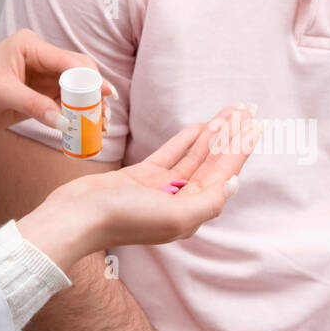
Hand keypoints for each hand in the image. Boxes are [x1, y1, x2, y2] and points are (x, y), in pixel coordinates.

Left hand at [0, 29, 116, 167]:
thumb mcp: (1, 94)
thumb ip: (35, 105)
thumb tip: (64, 121)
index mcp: (30, 46)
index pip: (68, 60)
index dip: (89, 78)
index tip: (105, 95)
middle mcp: (40, 59)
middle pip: (78, 73)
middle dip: (93, 93)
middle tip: (104, 115)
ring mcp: (41, 78)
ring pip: (75, 90)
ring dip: (88, 106)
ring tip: (102, 125)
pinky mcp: (39, 97)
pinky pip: (65, 104)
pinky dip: (76, 115)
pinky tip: (86, 127)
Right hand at [18, 105, 260, 265]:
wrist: (76, 217)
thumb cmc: (123, 219)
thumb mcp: (175, 217)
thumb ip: (208, 202)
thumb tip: (234, 183)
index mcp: (189, 214)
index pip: (222, 177)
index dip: (239, 152)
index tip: (253, 128)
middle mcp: (178, 202)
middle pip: (211, 164)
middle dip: (230, 138)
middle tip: (246, 111)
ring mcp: (159, 190)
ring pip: (193, 157)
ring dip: (211, 135)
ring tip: (228, 112)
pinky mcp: (140, 178)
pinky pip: (170, 155)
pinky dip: (185, 140)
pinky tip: (200, 126)